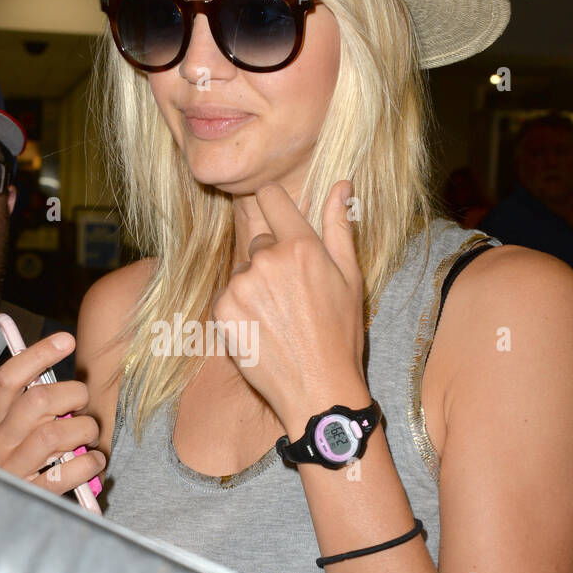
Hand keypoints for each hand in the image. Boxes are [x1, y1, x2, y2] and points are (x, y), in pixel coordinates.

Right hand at [0, 331, 105, 494]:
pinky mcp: (30, 496)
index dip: (38, 354)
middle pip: (35, 401)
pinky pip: (64, 474)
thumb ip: (31, 406)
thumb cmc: (15, 463)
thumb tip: (65, 373)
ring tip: (90, 435)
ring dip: (83, 430)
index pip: (8, 377)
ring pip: (52, 435)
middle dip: (71, 395)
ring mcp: (10, 471)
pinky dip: (87, 464)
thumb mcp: (12, 432)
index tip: (66, 340)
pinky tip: (93, 461)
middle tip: (83, 403)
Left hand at [210, 180, 366, 426]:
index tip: (279, 223)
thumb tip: (341, 183)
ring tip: (279, 320)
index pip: (270, 197)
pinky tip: (263, 331)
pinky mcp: (222, 310)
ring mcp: (240, 285)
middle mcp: (266, 260)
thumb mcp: (350, 277)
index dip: (274, 206)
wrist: (317, 389)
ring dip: (256, 288)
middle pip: (259, 242)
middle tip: (294, 298)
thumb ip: (339, 227)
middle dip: (272, 262)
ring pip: (244, 272)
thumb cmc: (340, 334)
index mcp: (300, 246)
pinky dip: (240, 310)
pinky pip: (228, 296)